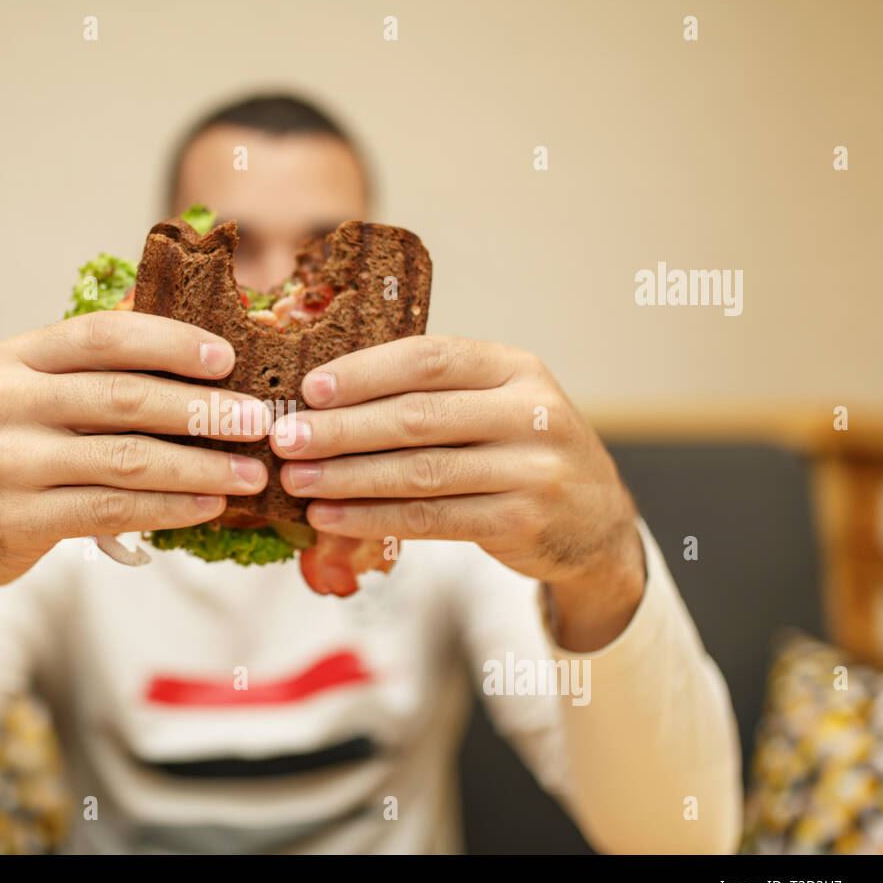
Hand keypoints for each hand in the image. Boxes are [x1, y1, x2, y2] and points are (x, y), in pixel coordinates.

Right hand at [0, 311, 271, 643]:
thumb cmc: (6, 455)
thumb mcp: (29, 398)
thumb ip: (91, 371)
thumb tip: (189, 341)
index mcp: (15, 357)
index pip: (103, 336)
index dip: (171, 342)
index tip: (228, 357)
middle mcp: (5, 402)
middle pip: (124, 397)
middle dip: (203, 408)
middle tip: (258, 420)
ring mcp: (7, 462)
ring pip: (127, 459)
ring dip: (199, 467)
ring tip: (248, 474)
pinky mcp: (16, 518)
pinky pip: (112, 510)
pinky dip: (169, 508)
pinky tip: (208, 507)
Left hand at [270, 335, 645, 650]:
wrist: (597, 523)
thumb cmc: (520, 453)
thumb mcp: (496, 407)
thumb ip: (432, 396)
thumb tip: (322, 398)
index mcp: (515, 368)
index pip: (430, 359)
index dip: (364, 372)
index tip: (309, 387)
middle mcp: (531, 412)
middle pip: (418, 416)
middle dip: (342, 429)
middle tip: (285, 438)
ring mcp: (532, 469)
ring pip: (420, 472)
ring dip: (348, 477)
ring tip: (296, 481)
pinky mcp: (523, 521)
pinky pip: (432, 519)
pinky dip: (374, 518)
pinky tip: (331, 518)